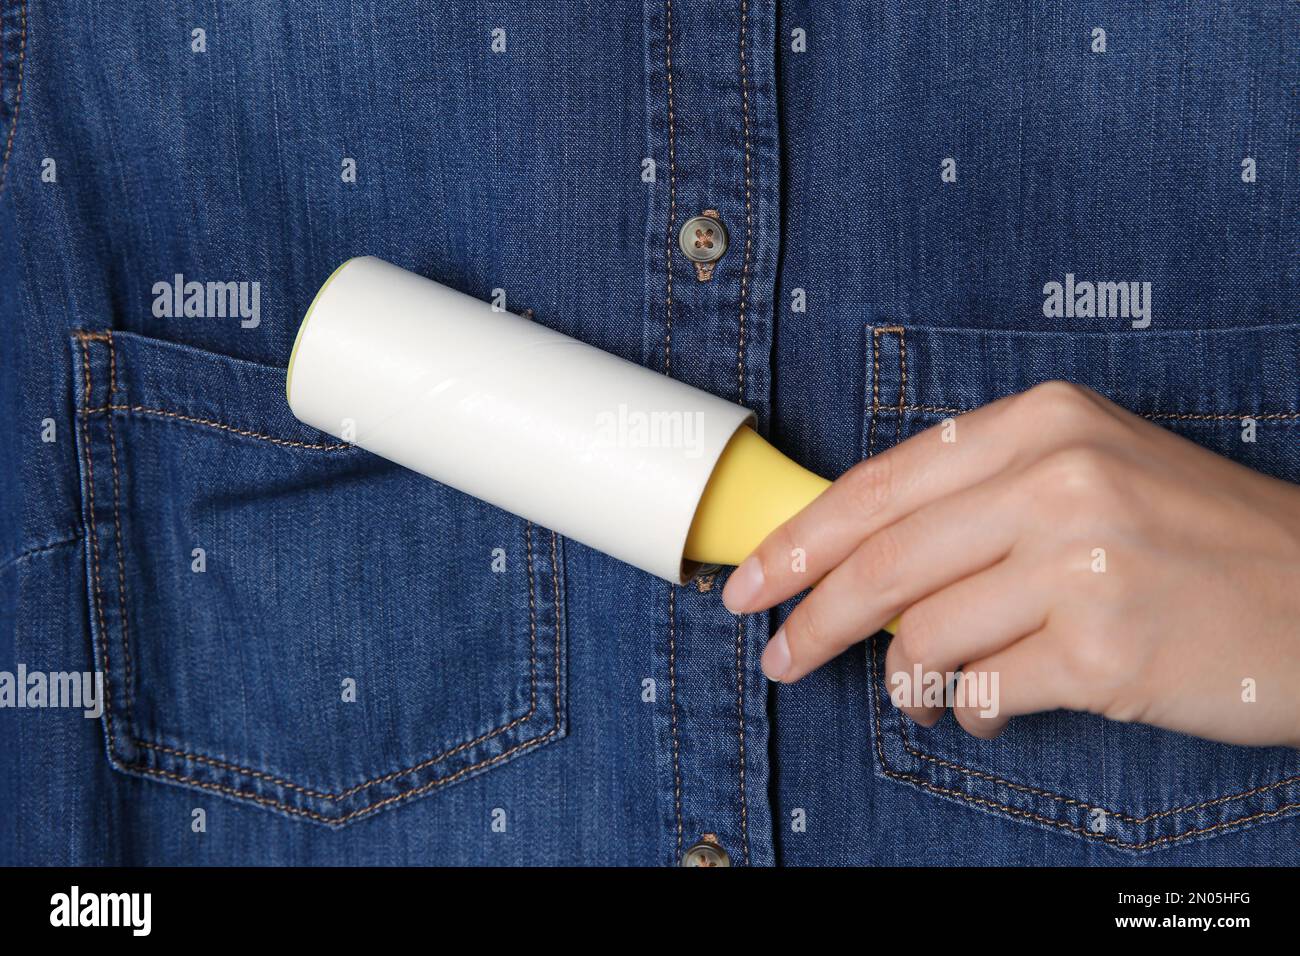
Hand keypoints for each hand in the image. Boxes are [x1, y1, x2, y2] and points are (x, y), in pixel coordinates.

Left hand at [722, 382, 1299, 747]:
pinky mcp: (1103, 651)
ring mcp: (1083, 564)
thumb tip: (854, 560)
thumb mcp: (1087, 472)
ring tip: (929, 693)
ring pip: (925, 636)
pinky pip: (982, 693)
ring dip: (908, 681)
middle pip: (882, 563)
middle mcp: (1058, 480)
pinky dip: (970, 713)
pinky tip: (993, 709)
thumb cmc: (1191, 540)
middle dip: (813, 619)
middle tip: (779, 655)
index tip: (748, 579)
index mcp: (1042, 422)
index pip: (879, 485)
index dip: (799, 540)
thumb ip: (974, 501)